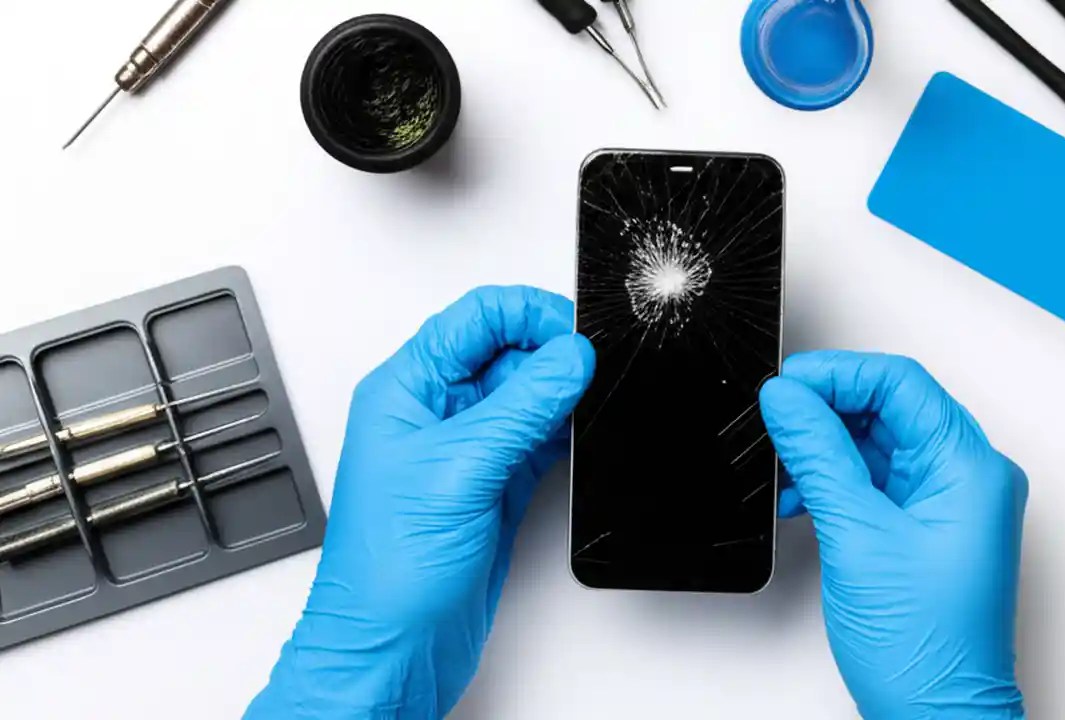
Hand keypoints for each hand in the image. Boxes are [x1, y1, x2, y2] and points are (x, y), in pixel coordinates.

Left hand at [246, 286, 594, 718]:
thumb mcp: (458, 470)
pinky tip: (581, 437)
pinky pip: (538, 440)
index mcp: (406, 390)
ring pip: (528, 396)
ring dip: (562, 394)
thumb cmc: (387, 571)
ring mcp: (468, 452)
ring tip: (588, 404)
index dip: (528, 313)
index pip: (475, 318)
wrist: (393, 651)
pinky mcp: (494, 488)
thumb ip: (520, 407)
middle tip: (589, 370)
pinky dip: (564, 434)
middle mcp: (435, 415)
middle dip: (552, 353)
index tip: (573, 333)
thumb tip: (569, 356)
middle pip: (506, 350)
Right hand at [759, 352, 1027, 719]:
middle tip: (778, 417)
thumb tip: (788, 399)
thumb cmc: (924, 648)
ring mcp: (948, 504)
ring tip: (785, 462)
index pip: (903, 385)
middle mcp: (968, 479)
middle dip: (828, 409)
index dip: (839, 375)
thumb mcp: (857, 536)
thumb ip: (819, 456)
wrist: (934, 715)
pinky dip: (835, 478)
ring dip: (827, 446)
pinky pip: (876, 479)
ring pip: (879, 442)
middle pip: (891, 408)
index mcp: (971, 470)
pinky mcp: (924, 527)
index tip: (789, 384)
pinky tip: (802, 493)